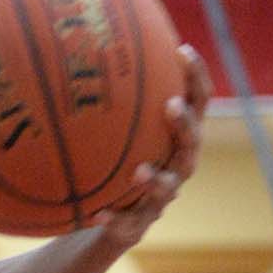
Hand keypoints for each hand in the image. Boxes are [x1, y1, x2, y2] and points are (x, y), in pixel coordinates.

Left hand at [91, 45, 210, 248]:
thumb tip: (76, 45)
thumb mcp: (110, 131)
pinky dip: (115, 218)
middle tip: (171, 106)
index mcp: (175, 139)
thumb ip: (106, 98)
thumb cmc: (111, 164)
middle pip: (191, 144)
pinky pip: (128, 224)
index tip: (181, 50)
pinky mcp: (137, 227)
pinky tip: (99, 214)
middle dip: (184, 125)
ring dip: (156, 179)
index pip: (196, 103)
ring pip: (168, 189)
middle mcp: (175, 167)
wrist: (103, 223)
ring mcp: (159, 199)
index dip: (194, 77)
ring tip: (141, 172)